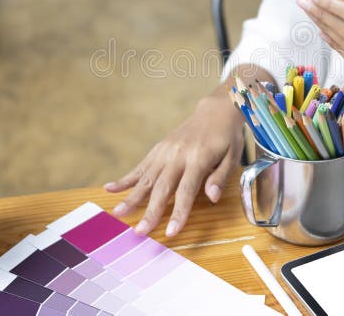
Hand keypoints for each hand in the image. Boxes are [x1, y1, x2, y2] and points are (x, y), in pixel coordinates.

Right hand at [104, 95, 243, 236]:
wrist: (214, 111)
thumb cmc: (226, 138)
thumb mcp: (233, 156)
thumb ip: (220, 177)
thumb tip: (213, 198)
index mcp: (198, 158)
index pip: (186, 190)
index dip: (178, 212)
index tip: (171, 232)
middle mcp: (178, 155)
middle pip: (162, 187)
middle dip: (150, 211)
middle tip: (140, 231)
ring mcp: (165, 151)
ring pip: (146, 178)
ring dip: (131, 197)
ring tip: (118, 213)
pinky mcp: (158, 149)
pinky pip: (140, 166)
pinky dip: (125, 178)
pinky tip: (110, 188)